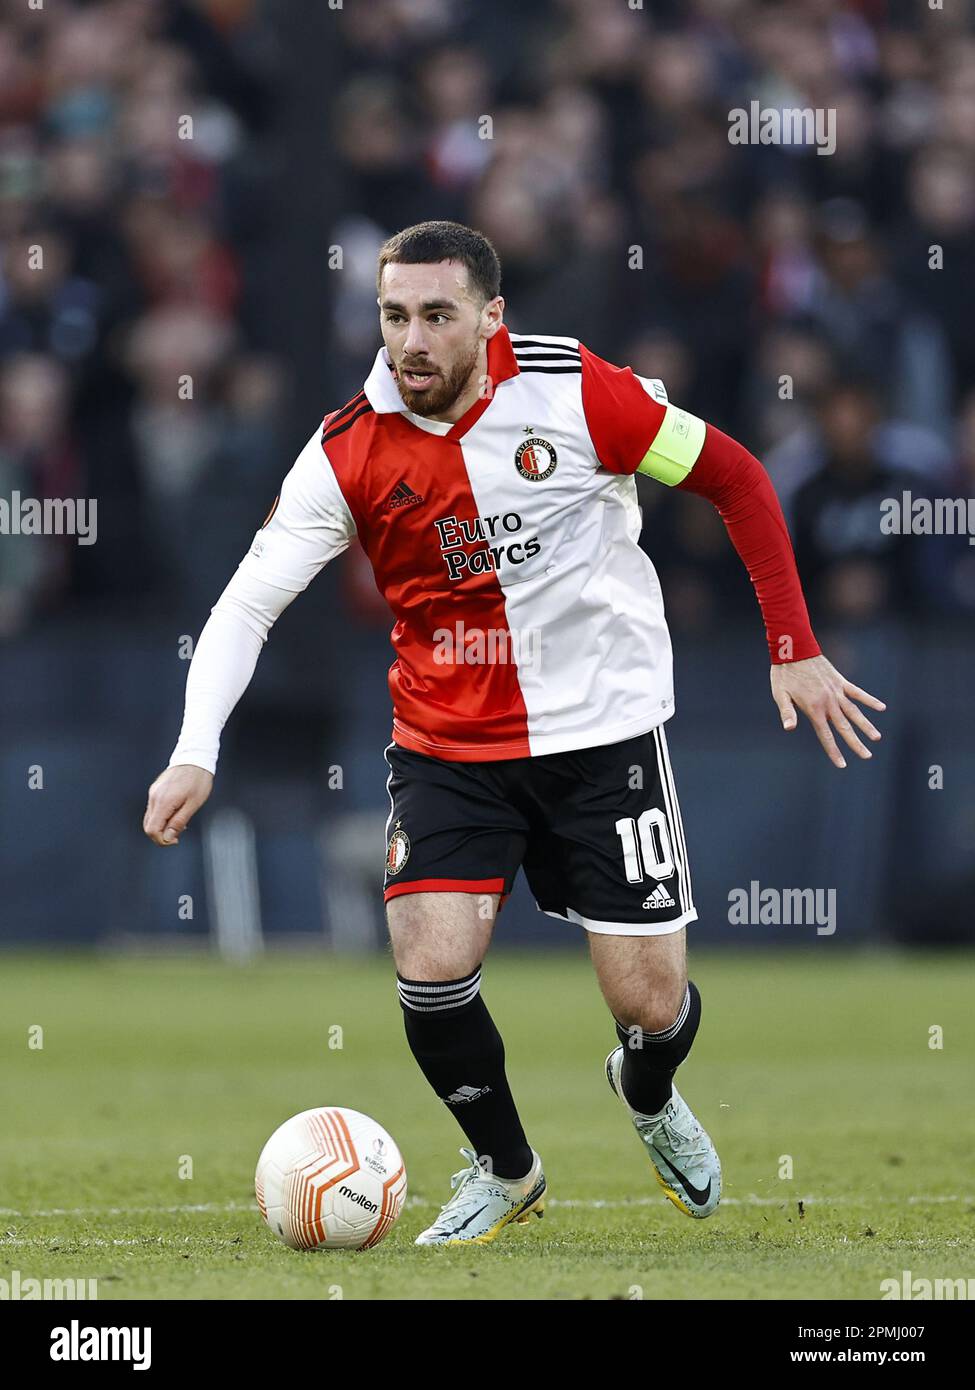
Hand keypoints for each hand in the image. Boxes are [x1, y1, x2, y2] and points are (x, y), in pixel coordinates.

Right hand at [143, 765, 213, 845]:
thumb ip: (179, 822)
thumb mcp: (193, 804)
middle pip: (148, 826)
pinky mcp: (155, 790)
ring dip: (162, 825)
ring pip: (150, 818)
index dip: (162, 840)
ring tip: (179, 822)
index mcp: (163, 802)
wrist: (195, 758)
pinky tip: (176, 813)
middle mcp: (154, 797)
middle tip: (178, 833)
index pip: (152, 830)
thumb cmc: (198, 780)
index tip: (175, 840)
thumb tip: (168, 838)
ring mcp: (153, 792)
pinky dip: (162, 816)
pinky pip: (154, 809)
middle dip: (161, 835)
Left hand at [770, 654, 885, 768]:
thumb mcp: (780, 694)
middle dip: (855, 743)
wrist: (794, 648)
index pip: (826, 735)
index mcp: (813, 709)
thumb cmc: (784, 673)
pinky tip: (882, 707)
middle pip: (844, 727)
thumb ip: (787, 712)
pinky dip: (869, 700)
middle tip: (867, 756)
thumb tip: (789, 729)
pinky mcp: (840, 681)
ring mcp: (836, 691)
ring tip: (877, 738)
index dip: (834, 751)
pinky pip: (858, 693)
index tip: (842, 765)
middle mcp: (828, 702)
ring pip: (855, 712)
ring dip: (866, 725)